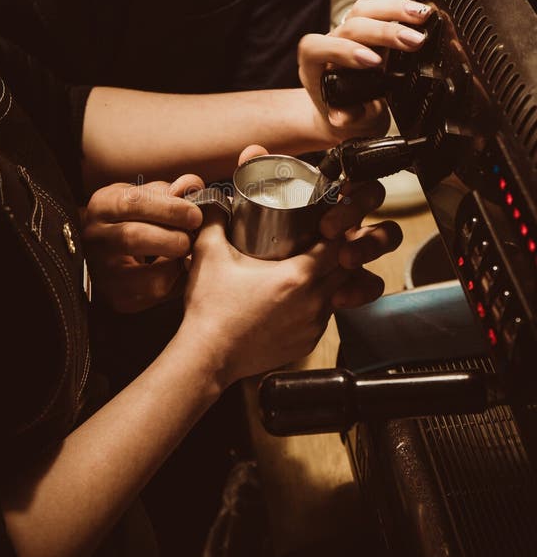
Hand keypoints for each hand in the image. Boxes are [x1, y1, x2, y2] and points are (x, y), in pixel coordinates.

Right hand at [81, 175, 203, 312]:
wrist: (109, 251)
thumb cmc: (134, 217)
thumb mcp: (147, 195)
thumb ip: (172, 189)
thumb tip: (192, 185)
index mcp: (102, 206)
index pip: (132, 203)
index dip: (168, 208)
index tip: (195, 214)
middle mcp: (95, 239)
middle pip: (133, 237)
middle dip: (173, 237)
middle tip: (193, 235)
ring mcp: (103, 272)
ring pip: (145, 274)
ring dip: (176, 262)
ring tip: (187, 251)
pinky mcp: (118, 298)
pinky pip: (154, 293)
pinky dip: (175, 280)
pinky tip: (180, 267)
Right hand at [178, 148, 401, 387]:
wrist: (208, 357)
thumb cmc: (211, 310)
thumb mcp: (208, 255)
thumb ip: (213, 219)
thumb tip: (214, 199)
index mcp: (298, 277)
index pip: (340, 246)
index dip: (338, 231)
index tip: (325, 223)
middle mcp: (314, 302)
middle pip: (347, 269)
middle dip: (340, 253)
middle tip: (321, 239)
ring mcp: (313, 326)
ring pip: (340, 294)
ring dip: (331, 279)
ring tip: (310, 266)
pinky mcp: (308, 343)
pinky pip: (325, 316)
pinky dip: (318, 303)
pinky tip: (298, 296)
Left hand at [298, 0, 432, 134]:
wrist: (347, 111)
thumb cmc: (344, 114)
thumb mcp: (347, 123)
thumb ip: (348, 118)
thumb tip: (343, 116)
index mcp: (315, 67)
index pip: (318, 47)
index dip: (343, 50)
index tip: (373, 62)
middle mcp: (331, 44)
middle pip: (350, 24)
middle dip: (384, 32)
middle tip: (413, 42)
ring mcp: (349, 33)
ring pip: (365, 9)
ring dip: (395, 11)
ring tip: (422, 16)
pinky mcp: (369, 27)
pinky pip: (380, 10)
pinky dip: (401, 10)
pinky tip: (421, 14)